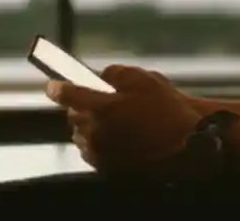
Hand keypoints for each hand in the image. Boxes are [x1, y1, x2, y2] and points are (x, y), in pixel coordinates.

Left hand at [46, 64, 201, 177]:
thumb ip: (115, 73)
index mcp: (100, 107)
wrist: (186, 147)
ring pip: (81, 134)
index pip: (65, 94)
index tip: (53, 85)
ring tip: (110, 120)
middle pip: (72, 114)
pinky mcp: (106, 167)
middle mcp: (94, 131)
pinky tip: (115, 136)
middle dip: (80, 105)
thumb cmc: (167, 111)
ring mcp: (99, 152)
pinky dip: (96, 142)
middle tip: (97, 101)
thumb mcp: (144, 79)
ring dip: (88, 125)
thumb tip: (100, 77)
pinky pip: (91, 151)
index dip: (57, 87)